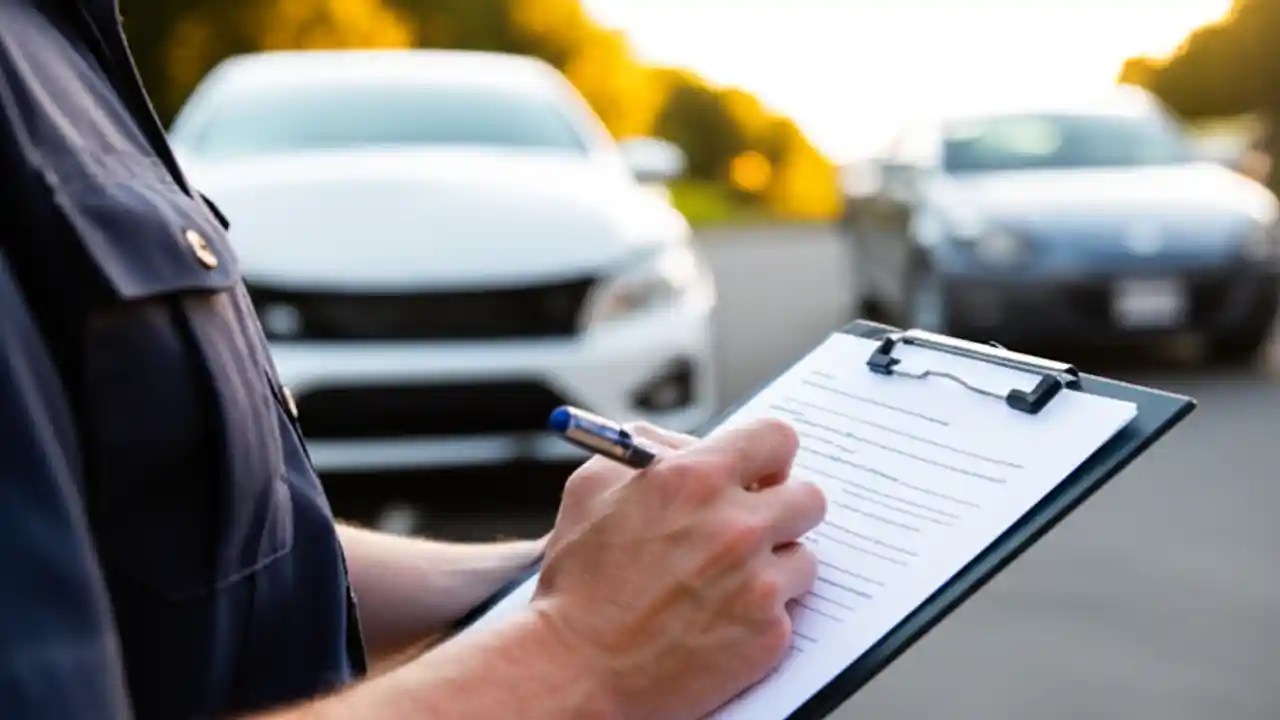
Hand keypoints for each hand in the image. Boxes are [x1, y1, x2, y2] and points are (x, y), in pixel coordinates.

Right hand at [531, 419, 826, 719]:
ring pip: (803, 558)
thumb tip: (690, 445)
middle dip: (783, 510)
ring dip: (773, 567)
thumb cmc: (578, 579)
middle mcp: (737, 526)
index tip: (760, 474)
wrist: (575, 669)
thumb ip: (650, 448)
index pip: (776, 439)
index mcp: (697, 479)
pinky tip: (719, 622)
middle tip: (755, 527)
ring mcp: (758, 583)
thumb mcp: (594, 485)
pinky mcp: (768, 635)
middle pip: (809, 498)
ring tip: (728, 583)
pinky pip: (788, 611)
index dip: (769, 457)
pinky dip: (759, 616)